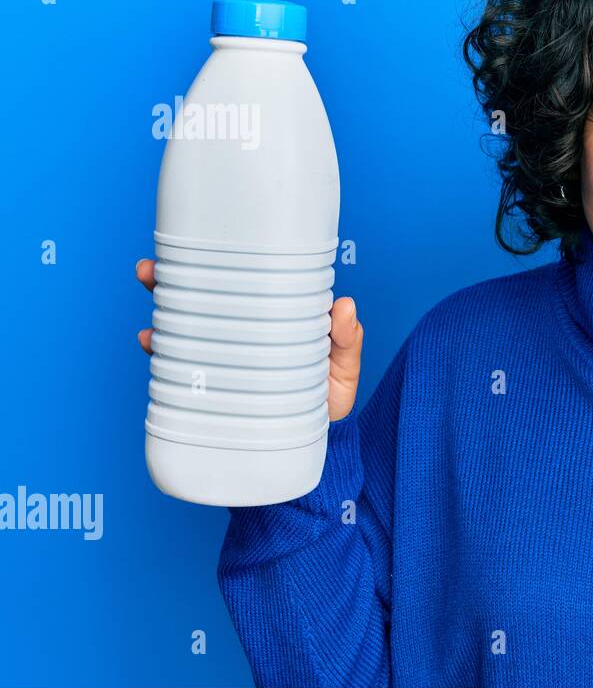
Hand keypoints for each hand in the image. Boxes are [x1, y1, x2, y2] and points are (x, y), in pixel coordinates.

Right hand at [135, 259, 362, 421]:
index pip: (243, 282)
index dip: (219, 261)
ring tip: (149, 305)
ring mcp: (226, 357)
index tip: (199, 246)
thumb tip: (345, 305)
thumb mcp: (346, 365)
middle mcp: (244, 331)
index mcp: (273, 316)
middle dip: (171, 280)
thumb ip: (347, 338)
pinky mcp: (213, 386)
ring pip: (186, 327)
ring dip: (162, 313)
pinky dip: (163, 355)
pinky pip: (181, 367)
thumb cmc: (332, 395)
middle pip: (203, 298)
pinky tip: (153, 345)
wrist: (318, 441)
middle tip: (151, 271)